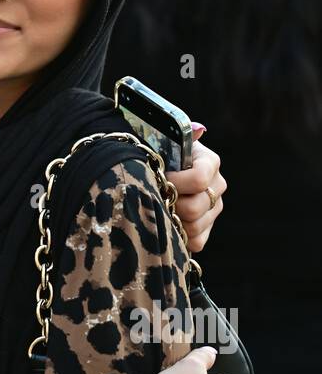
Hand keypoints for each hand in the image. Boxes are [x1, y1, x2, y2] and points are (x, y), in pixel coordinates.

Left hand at [167, 129, 225, 252]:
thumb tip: (198, 130)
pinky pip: (197, 242)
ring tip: (161, 206)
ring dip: (174, 219)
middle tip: (158, 195)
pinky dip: (180, 237)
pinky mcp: (207, 228)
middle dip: (171, 203)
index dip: (176, 182)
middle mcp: (218, 186)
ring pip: (195, 226)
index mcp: (210, 162)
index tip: (161, 177)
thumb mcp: (166, 139)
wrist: (155, 169)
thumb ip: (179, 134)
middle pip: (195, 208)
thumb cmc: (159, 152)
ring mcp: (214, 209)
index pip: (200, 179)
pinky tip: (169, 223)